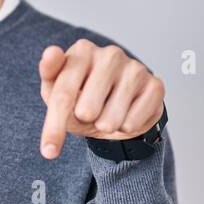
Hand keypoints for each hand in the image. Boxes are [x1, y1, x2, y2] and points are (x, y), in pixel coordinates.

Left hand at [38, 40, 163, 158]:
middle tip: (88, 113)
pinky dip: (125, 128)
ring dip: (105, 126)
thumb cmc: (81, 98)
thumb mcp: (56, 91)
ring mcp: (135, 68)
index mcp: (82, 51)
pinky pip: (133, 122)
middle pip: (85, 110)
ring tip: (107, 114)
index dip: (54, 127)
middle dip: (84, 122)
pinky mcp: (155, 85)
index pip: (63, 94)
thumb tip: (51, 52)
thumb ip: (49, 75)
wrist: (117, 110)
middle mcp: (110, 54)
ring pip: (110, 120)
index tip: (48, 152)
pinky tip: (126, 116)